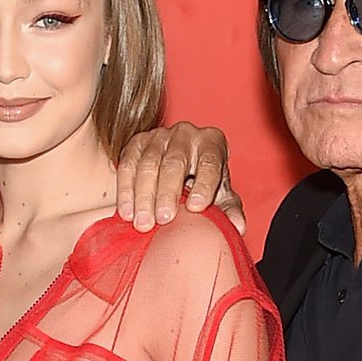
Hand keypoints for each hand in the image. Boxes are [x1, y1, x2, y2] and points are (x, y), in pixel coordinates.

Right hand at [116, 121, 243, 233]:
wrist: (180, 168)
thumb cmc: (202, 182)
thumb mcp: (220, 194)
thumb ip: (229, 210)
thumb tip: (237, 226)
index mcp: (212, 143)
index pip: (210, 162)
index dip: (204, 185)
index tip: (196, 208)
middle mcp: (186, 134)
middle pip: (175, 162)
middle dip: (167, 193)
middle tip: (163, 219)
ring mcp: (159, 136)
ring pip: (148, 163)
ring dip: (143, 196)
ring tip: (142, 222)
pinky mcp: (136, 143)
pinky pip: (127, 164)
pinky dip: (125, 190)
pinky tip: (126, 211)